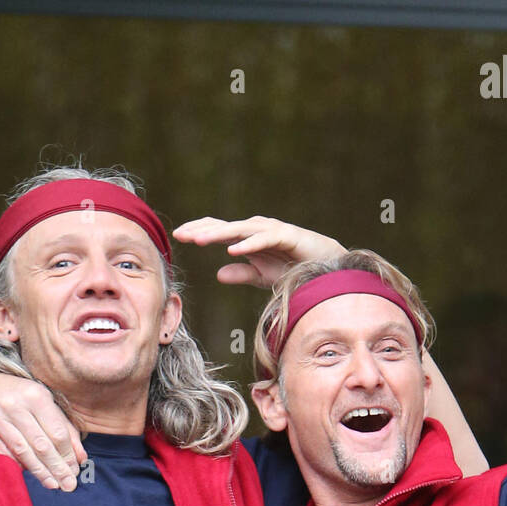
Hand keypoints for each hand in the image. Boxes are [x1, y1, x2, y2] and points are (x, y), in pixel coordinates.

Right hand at [0, 372, 85, 490]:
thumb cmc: (24, 397)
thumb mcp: (49, 405)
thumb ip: (67, 431)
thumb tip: (81, 459)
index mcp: (36, 396)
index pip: (57, 433)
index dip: (67, 455)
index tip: (74, 471)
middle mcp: (15, 405)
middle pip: (41, 445)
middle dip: (57, 468)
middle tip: (68, 485)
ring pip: (22, 451)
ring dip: (40, 471)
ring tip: (53, 484)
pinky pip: (3, 453)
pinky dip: (17, 465)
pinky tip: (29, 474)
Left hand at [172, 216, 345, 287]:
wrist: (327, 266)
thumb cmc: (294, 269)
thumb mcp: (262, 276)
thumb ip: (242, 274)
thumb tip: (219, 274)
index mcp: (249, 238)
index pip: (219, 231)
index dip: (200, 232)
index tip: (178, 236)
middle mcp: (257, 230)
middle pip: (225, 227)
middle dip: (202, 230)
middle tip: (180, 234)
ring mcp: (272, 231)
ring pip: (241, 230)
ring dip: (219, 234)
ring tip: (199, 240)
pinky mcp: (288, 236)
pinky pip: (264, 239)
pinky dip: (249, 244)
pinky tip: (233, 249)